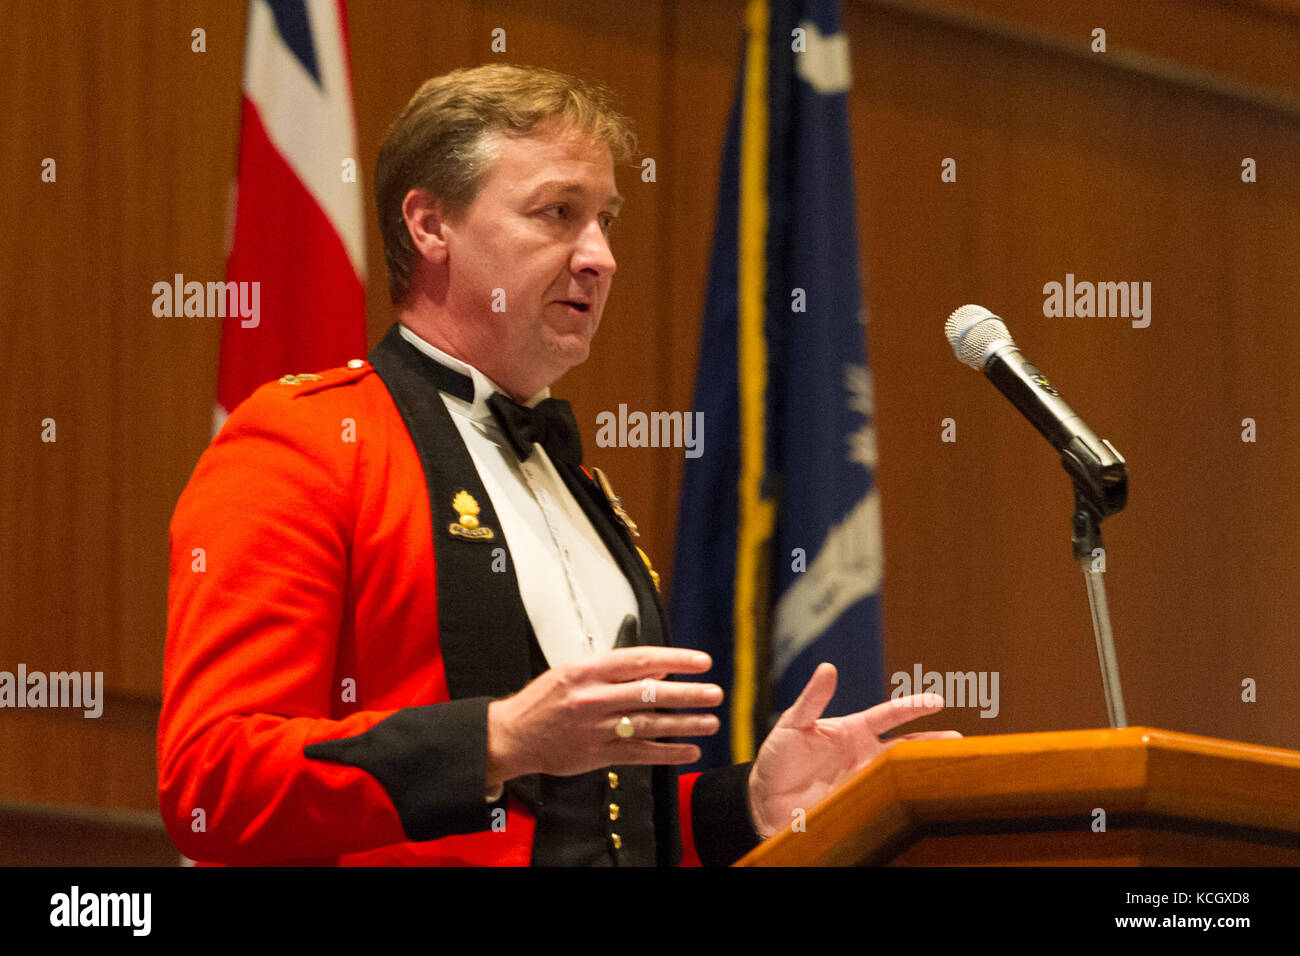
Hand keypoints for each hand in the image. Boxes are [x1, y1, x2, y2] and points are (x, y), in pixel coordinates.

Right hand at [486, 645, 722, 785]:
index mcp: (588, 670)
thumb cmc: (544, 700)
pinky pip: (640, 753)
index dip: (676, 660)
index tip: (702, 662)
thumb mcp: (575, 671)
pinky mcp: (597, 755)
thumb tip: (658, 671)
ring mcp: (596, 728)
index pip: (641, 660)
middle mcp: (594, 697)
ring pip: (649, 724)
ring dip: (685, 724)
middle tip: (714, 693)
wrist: (513, 736)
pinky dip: (667, 753)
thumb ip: (615, 670)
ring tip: (710, 722)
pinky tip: (689, 750)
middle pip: (651, 693)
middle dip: (688, 694)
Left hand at [747, 663, 960, 837]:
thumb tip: (827, 668)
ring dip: (923, 772)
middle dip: (932, 743)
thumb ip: (812, 699)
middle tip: (959, 742)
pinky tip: (921, 801)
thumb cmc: (779, 755)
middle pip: (906, 746)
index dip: (912, 707)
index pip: (890, 715)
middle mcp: (865, 755)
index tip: (937, 701)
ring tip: (951, 772)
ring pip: (902, 774)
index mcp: (854, 730)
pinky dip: (904, 800)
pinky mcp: (858, 805)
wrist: (764, 797)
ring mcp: (864, 780)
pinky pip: (886, 802)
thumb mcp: (793, 722)